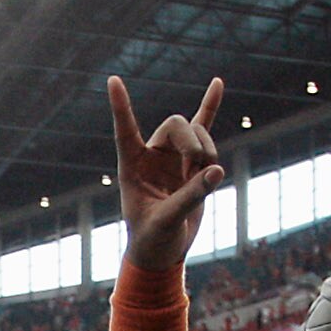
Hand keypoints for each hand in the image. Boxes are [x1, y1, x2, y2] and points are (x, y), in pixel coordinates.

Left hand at [113, 76, 227, 270]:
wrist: (164, 250)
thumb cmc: (154, 239)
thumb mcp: (167, 221)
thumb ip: (190, 197)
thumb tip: (216, 171)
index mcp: (132, 165)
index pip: (125, 130)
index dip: (120, 107)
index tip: (112, 80)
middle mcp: (152, 155)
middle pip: (177, 124)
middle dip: (194, 144)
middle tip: (197, 171)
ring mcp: (173, 155)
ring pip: (198, 133)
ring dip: (208, 153)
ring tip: (203, 181)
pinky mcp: (193, 161)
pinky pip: (204, 127)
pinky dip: (211, 106)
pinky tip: (218, 82)